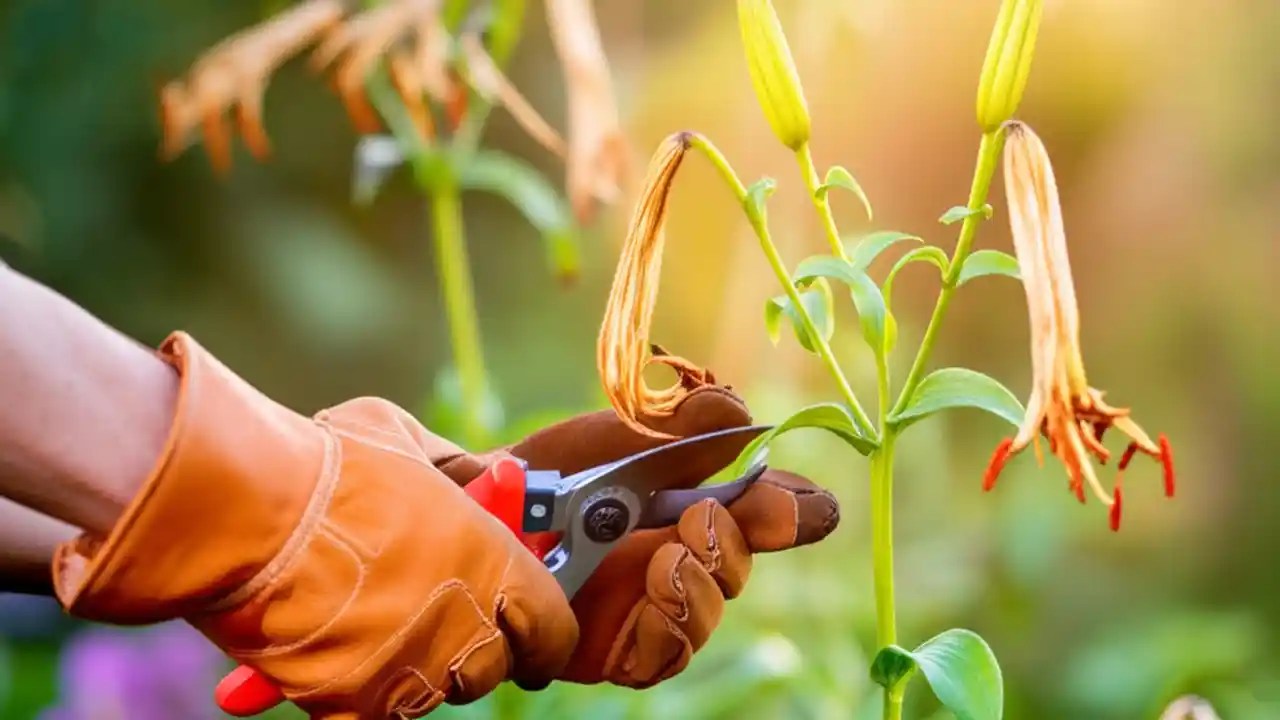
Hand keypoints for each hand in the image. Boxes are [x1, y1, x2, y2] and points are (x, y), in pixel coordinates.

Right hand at [51, 333, 576, 718]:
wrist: (242, 510)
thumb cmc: (332, 465)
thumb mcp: (412, 443)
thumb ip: (461, 470)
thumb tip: (495, 478)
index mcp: (494, 567)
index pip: (551, 626)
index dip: (542, 624)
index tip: (530, 621)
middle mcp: (462, 629)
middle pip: (493, 664)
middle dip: (477, 641)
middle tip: (445, 610)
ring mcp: (409, 673)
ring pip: (434, 690)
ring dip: (418, 662)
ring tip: (380, 615)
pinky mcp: (351, 705)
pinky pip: (372, 709)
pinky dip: (358, 685)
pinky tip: (337, 645)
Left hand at [435, 383, 840, 688]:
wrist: (485, 508)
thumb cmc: (559, 468)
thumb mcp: (621, 434)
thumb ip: (682, 424)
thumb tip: (741, 414)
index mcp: (704, 500)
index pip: (772, 512)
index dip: (795, 509)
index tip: (794, 502)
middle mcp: (689, 555)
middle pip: (743, 563)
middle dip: (736, 541)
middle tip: (702, 516)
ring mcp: (655, 605)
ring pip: (709, 612)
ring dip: (703, 584)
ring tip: (668, 557)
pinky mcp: (620, 647)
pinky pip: (665, 656)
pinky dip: (671, 628)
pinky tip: (654, 594)